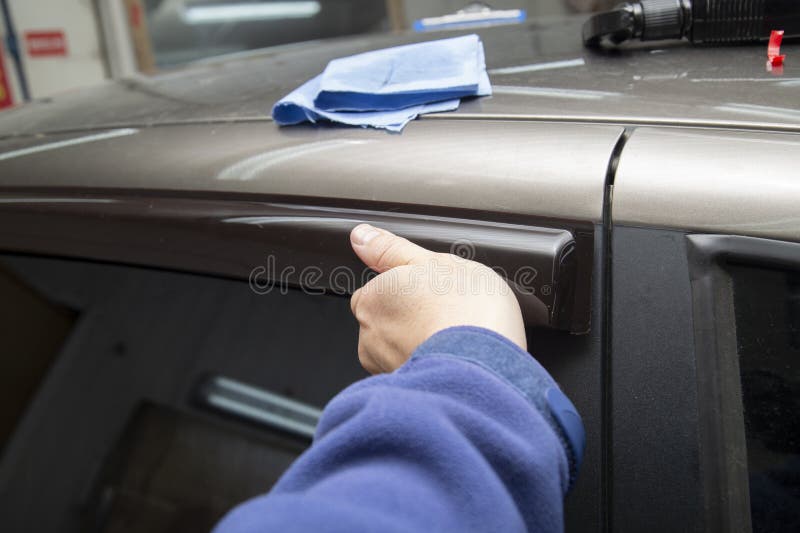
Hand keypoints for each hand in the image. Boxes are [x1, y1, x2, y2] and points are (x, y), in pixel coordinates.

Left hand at [349, 224, 526, 373]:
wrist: (485, 367)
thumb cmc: (465, 312)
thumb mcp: (432, 262)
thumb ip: (391, 249)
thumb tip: (362, 236)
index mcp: (372, 299)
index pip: (380, 291)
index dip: (410, 291)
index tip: (434, 294)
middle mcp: (369, 337)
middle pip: (389, 322)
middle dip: (414, 320)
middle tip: (448, 316)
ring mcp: (385, 368)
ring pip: (402, 351)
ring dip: (423, 345)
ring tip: (455, 340)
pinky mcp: (406, 390)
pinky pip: (416, 375)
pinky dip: (432, 369)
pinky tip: (454, 361)